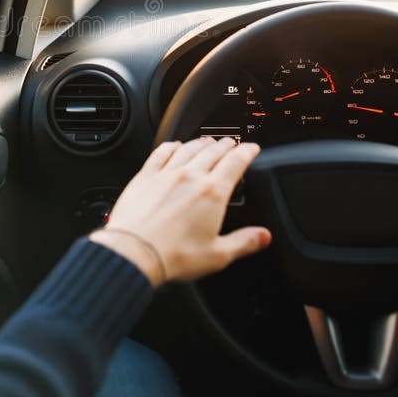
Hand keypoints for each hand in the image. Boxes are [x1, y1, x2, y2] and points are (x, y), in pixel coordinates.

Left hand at [90, 137, 270, 286]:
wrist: (134, 251)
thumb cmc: (174, 255)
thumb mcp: (217, 255)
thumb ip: (244, 243)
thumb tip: (263, 237)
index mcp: (212, 193)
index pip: (235, 162)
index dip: (247, 151)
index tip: (252, 147)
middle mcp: (191, 177)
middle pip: (213, 151)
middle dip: (226, 145)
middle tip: (232, 143)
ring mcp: (167, 174)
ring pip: (189, 148)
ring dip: (201, 142)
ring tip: (208, 141)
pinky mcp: (146, 176)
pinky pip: (161, 153)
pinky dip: (171, 146)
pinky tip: (174, 145)